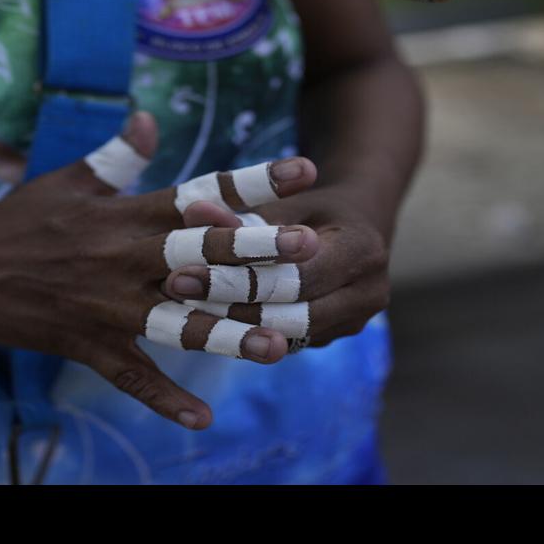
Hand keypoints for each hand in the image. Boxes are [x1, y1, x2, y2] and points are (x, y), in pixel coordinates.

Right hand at [0, 112, 325, 429]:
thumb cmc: (13, 221)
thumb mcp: (67, 182)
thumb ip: (116, 155)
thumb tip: (148, 116)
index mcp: (123, 213)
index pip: (200, 192)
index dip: (253, 181)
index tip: (304, 170)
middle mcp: (121, 257)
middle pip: (201, 254)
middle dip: (256, 250)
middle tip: (309, 245)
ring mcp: (106, 306)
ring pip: (179, 322)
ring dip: (230, 335)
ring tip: (279, 344)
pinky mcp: (86, 345)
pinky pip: (132, 377)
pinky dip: (165, 399)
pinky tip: (202, 418)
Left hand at [159, 186, 391, 349]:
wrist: (353, 227)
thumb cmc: (311, 207)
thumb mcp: (280, 203)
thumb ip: (239, 214)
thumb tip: (191, 211)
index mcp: (363, 251)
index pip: (294, 277)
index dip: (237, 280)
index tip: (180, 274)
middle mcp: (370, 293)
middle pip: (290, 313)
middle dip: (229, 307)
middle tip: (174, 298)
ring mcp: (356, 322)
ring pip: (286, 334)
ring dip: (234, 327)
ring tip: (179, 314)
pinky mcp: (336, 338)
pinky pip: (287, 341)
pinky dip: (249, 333)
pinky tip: (206, 324)